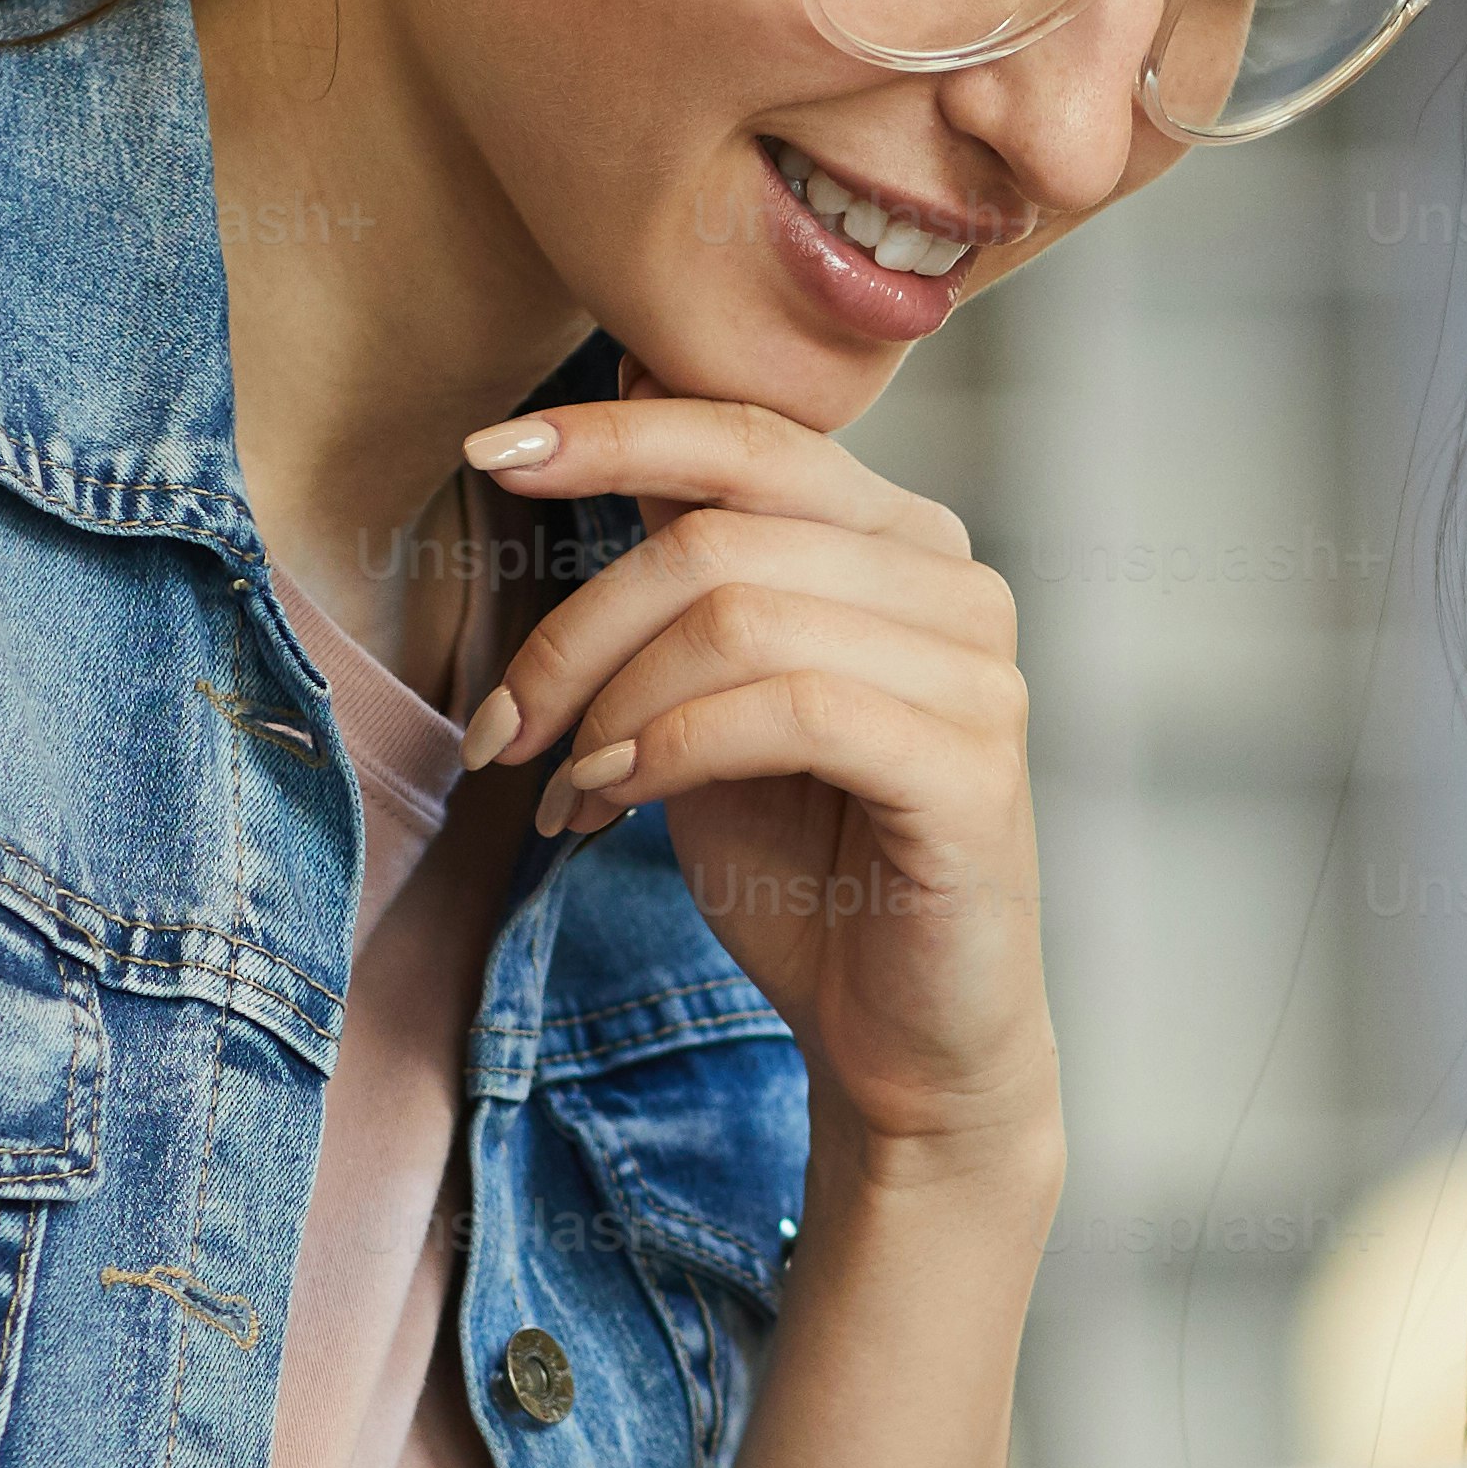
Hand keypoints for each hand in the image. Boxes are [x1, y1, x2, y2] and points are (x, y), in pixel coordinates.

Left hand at [458, 389, 1048, 1181]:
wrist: (901, 1041)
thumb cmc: (805, 866)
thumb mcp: (709, 699)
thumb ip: (680, 577)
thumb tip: (587, 426)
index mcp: (899, 540)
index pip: (748, 436)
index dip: (612, 433)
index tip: (490, 451)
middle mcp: (956, 583)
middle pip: (717, 534)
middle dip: (575, 631)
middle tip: (499, 730)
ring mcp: (977, 672)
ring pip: (740, 617)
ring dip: (611, 705)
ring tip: (563, 788)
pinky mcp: (970, 768)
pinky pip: (788, 709)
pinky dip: (672, 749)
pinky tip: (615, 801)